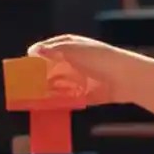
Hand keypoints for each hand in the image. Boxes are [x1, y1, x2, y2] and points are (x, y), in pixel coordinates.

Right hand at [27, 34, 146, 105]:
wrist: (127, 78)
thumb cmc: (100, 58)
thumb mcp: (74, 50)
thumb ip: (53, 50)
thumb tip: (32, 51)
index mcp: (70, 46)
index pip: (47, 50)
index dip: (36, 57)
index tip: (25, 67)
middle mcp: (73, 61)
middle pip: (50, 70)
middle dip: (40, 78)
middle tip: (28, 86)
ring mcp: (80, 79)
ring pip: (58, 86)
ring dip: (48, 92)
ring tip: (37, 98)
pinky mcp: (86, 95)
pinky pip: (69, 100)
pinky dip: (61, 103)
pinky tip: (52, 106)